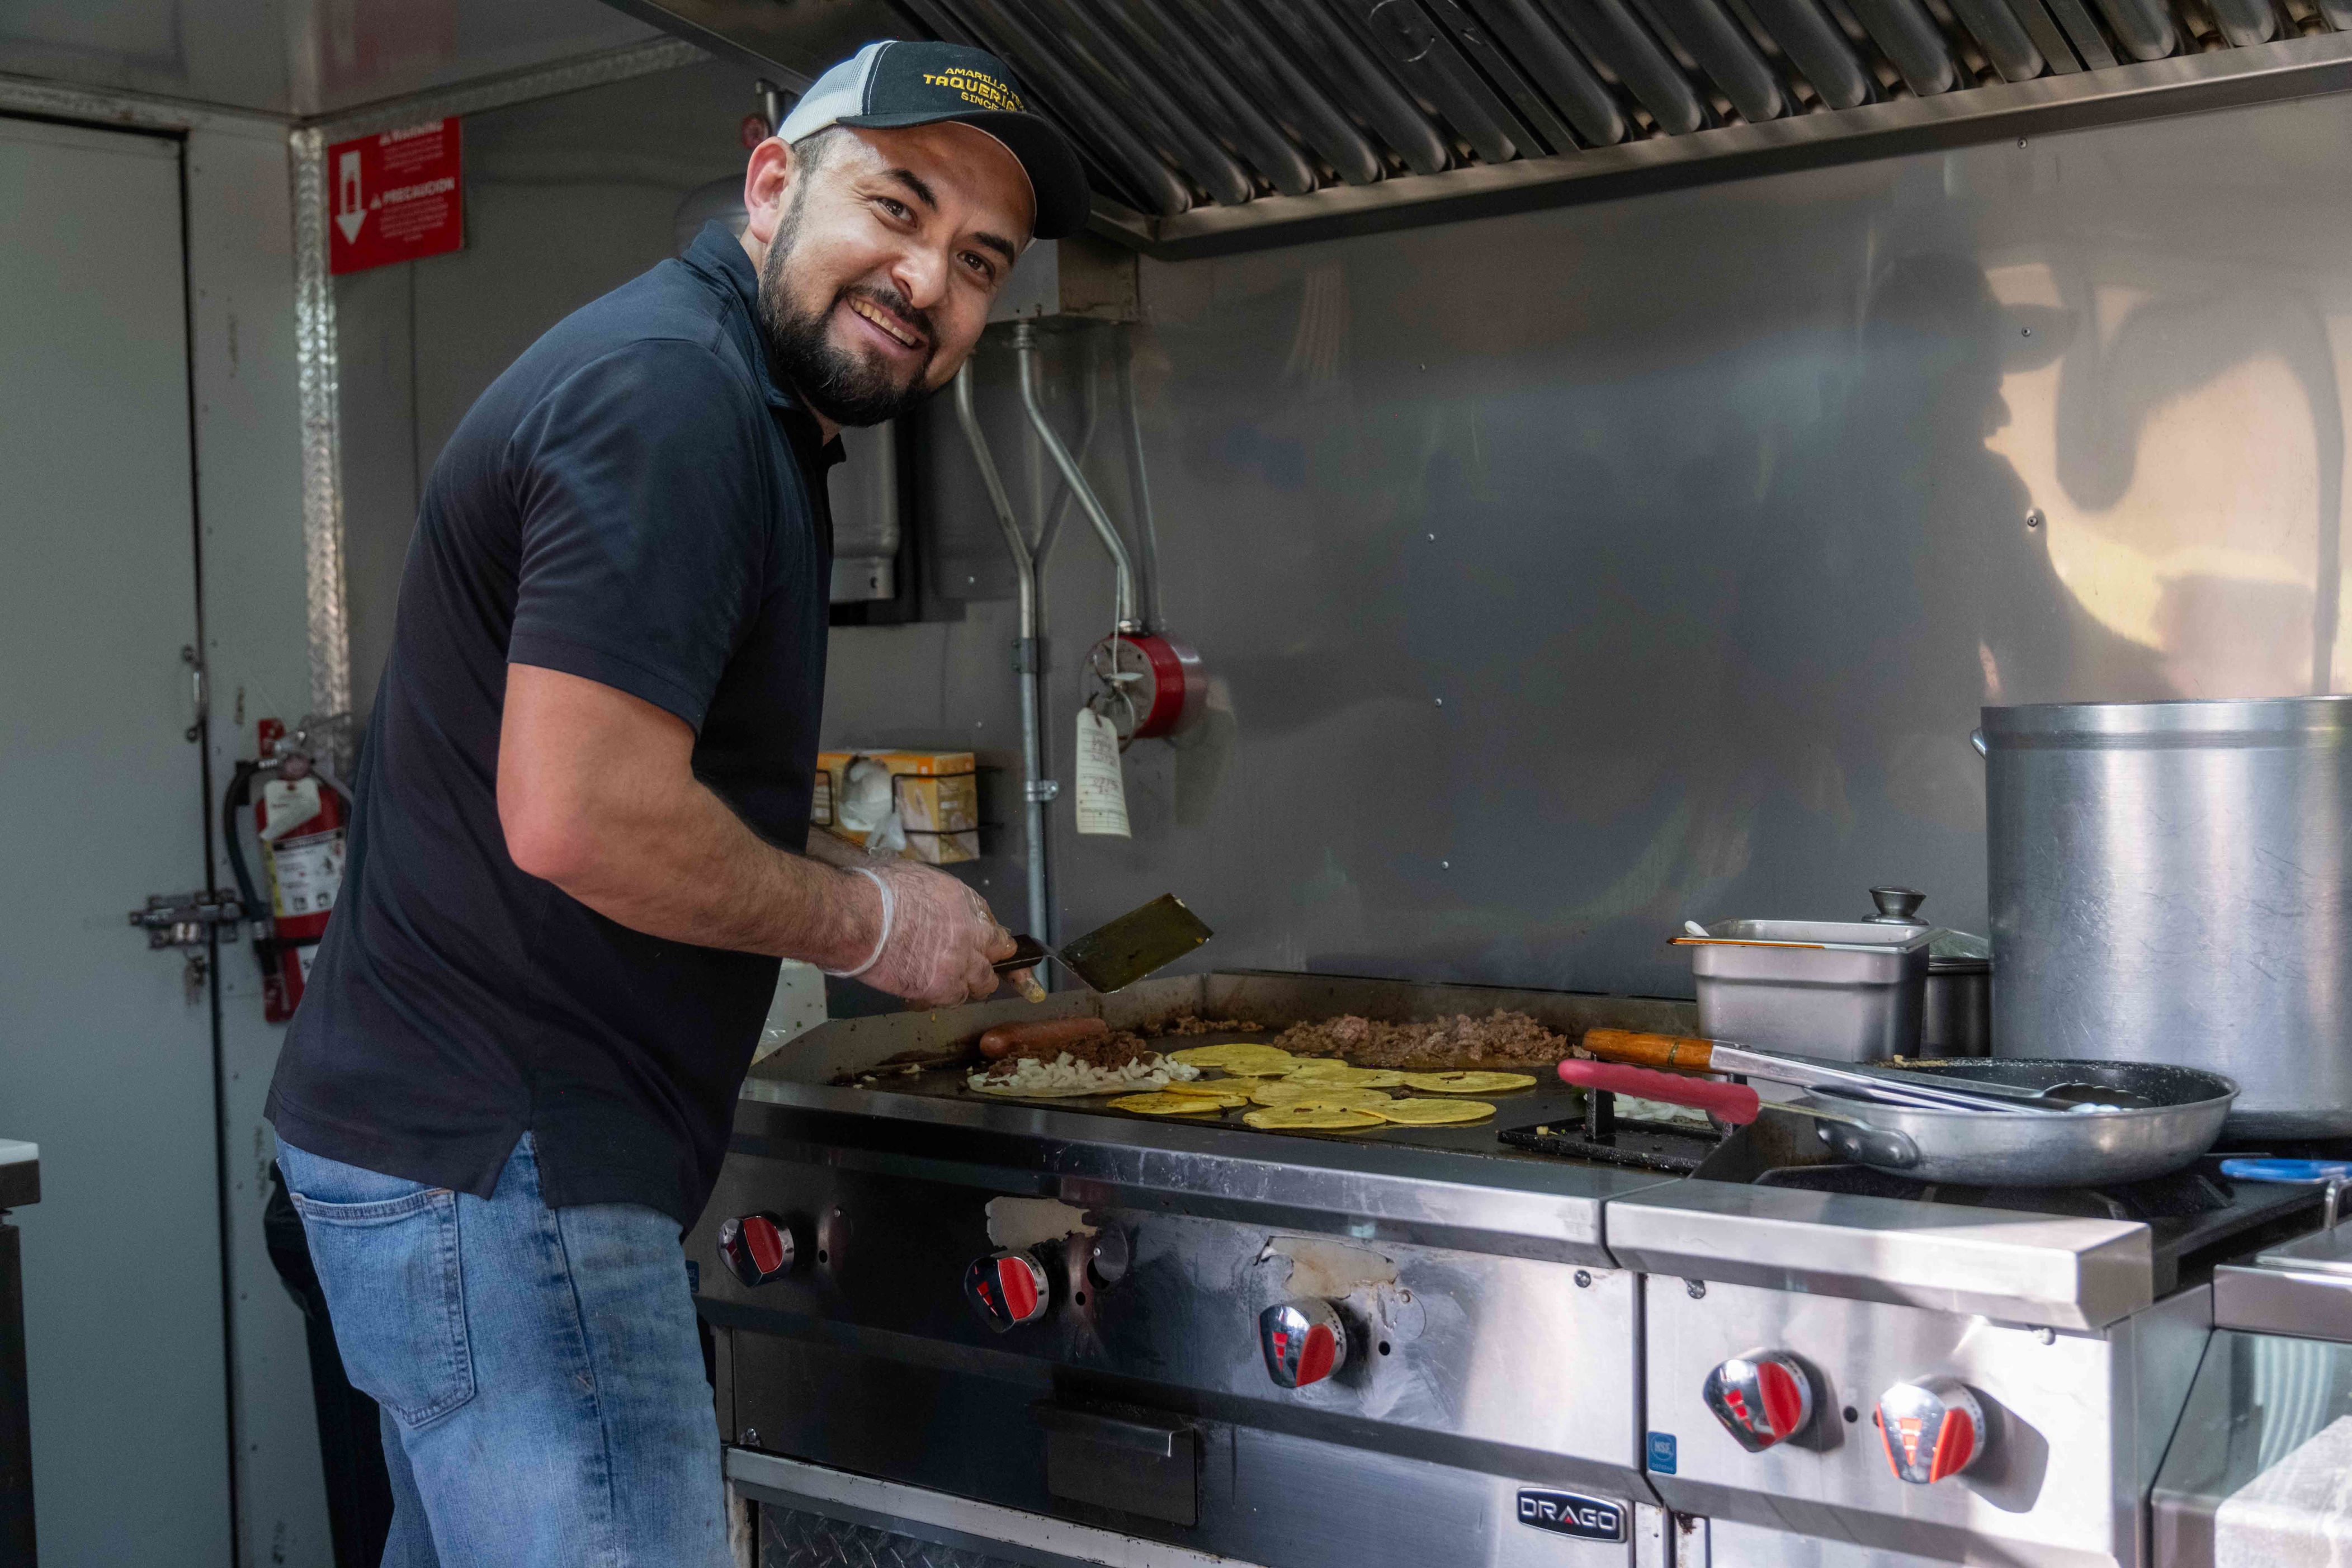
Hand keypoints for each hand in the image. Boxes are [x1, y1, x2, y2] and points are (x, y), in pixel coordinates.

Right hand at [854, 859, 1015, 1007]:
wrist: (858, 917)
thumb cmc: (874, 890)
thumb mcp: (911, 874)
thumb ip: (928, 893)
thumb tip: (921, 900)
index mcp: (962, 899)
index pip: (988, 919)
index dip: (982, 932)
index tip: (978, 939)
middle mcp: (970, 930)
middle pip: (997, 949)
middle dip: (990, 957)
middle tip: (979, 964)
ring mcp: (960, 961)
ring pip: (984, 980)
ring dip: (972, 983)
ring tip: (954, 984)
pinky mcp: (943, 987)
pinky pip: (956, 1000)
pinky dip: (945, 999)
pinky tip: (928, 995)